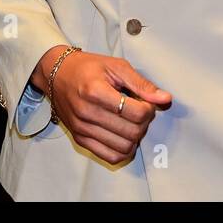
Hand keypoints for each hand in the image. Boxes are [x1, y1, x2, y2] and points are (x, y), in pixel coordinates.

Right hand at [32, 46, 172, 163]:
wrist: (58, 74)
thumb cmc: (87, 68)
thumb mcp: (116, 66)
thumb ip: (141, 84)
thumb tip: (164, 98)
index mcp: (95, 91)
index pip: (136, 113)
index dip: (149, 109)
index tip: (145, 102)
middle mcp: (86, 112)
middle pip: (132, 132)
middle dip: (143, 123)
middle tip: (139, 111)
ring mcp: (82, 128)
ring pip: (124, 147)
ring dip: (134, 137)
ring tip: (130, 122)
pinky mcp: (80, 138)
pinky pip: (110, 156)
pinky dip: (123, 150)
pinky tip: (123, 135)